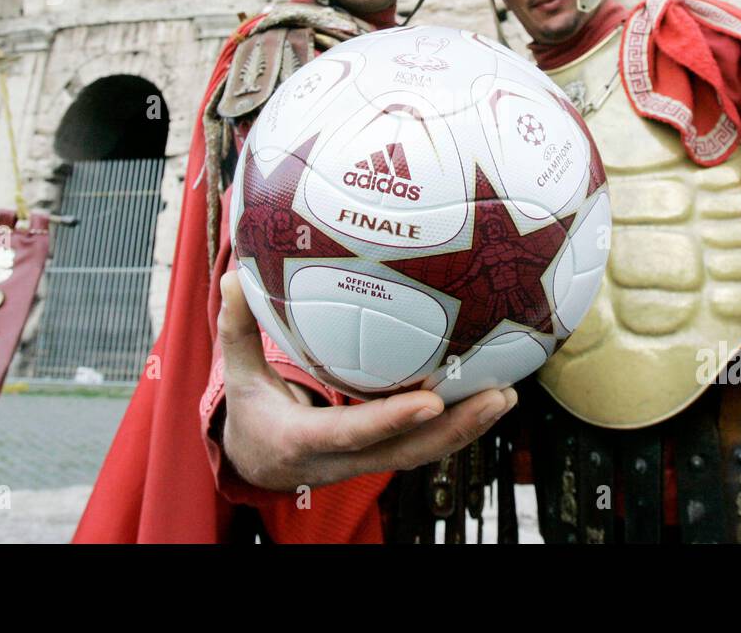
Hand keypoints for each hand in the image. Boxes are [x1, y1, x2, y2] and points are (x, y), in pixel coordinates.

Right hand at [217, 270, 517, 491]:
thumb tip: (233, 277)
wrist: (261, 463)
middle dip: (457, 428)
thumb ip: (238, 328)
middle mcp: (346, 458)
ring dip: (469, 427)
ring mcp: (369, 461)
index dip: (393, 418)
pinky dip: (458, 423)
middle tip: (499, 395)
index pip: (356, 432)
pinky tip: (489, 393)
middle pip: (409, 452)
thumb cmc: (253, 412)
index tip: (431, 398)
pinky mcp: (386, 453)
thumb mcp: (239, 375)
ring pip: (426, 452)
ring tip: (507, 393)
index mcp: (306, 440)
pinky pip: (426, 443)